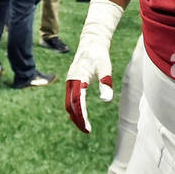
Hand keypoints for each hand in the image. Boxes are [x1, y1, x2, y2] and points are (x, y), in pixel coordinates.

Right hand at [65, 0, 124, 132]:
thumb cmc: (99, 55)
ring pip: (69, 102)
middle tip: (87, 131)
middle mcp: (71, 80)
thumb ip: (105, 82)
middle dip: (77, 119)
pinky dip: (74, 108)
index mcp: (77, 77)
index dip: (81, 116)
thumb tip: (106, 100)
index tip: (87, 127)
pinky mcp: (72, 81)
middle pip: (70, 105)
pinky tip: (82, 114)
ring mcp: (70, 81)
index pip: (77, 102)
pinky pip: (71, 98)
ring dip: (75, 115)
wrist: (91, 42)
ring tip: (85, 126)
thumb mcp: (105, 68)